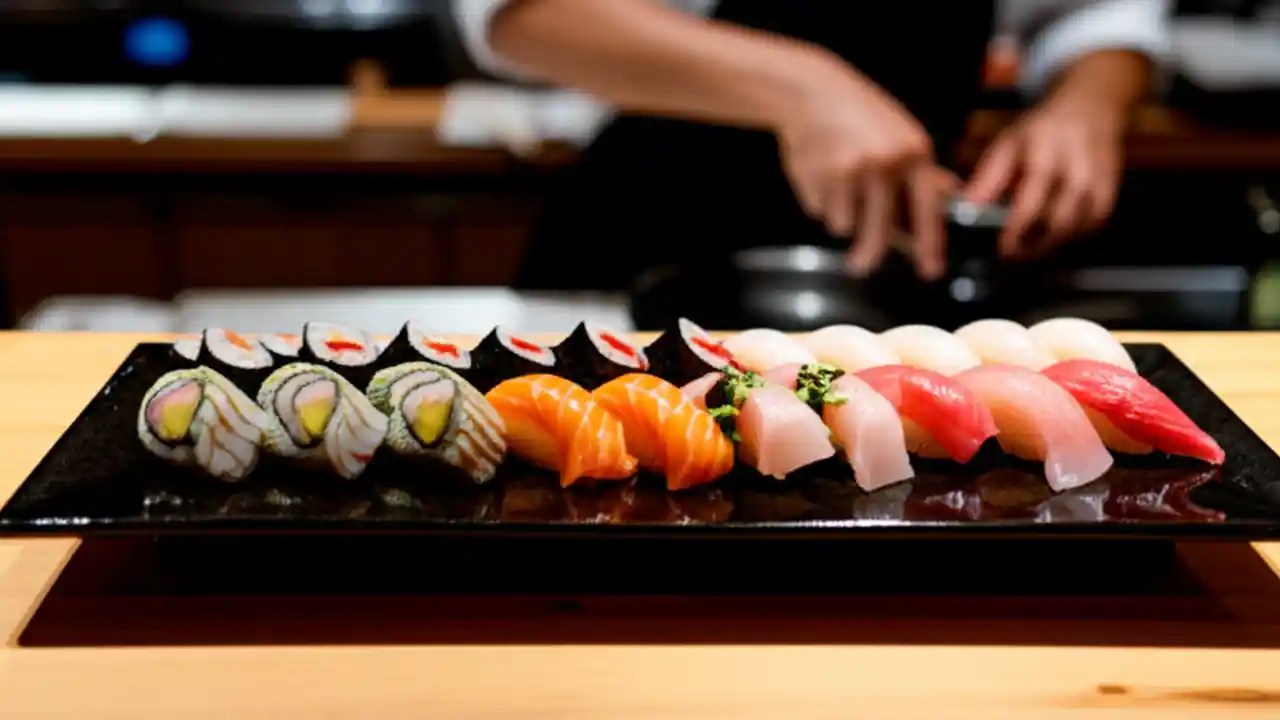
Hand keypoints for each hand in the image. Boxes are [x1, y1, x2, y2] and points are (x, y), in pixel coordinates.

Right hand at [774, 61, 950, 279]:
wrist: (811, 92)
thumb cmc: (861, 115)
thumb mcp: (901, 135)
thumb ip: (921, 170)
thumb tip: (948, 195)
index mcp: (913, 153)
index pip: (927, 208)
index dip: (929, 244)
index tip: (930, 271)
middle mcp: (885, 163)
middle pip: (879, 231)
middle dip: (868, 254)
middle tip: (860, 266)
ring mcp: (850, 170)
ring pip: (844, 224)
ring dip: (839, 216)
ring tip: (836, 187)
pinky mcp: (819, 176)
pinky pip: (820, 211)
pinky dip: (819, 202)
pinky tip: (820, 174)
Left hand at [965, 96, 1125, 258]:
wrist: (1090, 106)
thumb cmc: (1042, 129)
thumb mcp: (1007, 145)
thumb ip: (988, 178)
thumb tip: (968, 208)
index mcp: (1045, 154)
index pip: (1031, 203)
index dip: (1016, 231)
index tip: (1002, 246)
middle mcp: (1076, 169)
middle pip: (1058, 222)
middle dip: (1033, 245)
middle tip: (1012, 253)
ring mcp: (1098, 181)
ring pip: (1076, 227)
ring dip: (1051, 244)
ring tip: (1029, 247)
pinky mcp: (1110, 189)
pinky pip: (1092, 224)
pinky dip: (1073, 235)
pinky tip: (1054, 234)